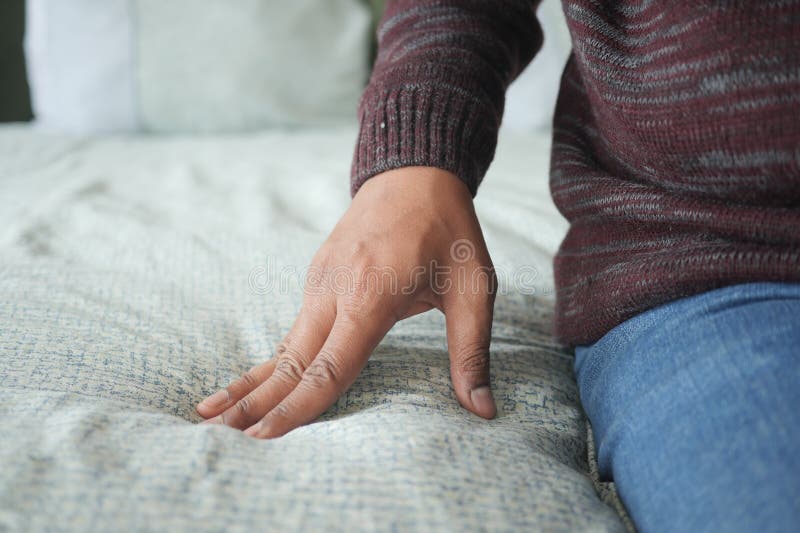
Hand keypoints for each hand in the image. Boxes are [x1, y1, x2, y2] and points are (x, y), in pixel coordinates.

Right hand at [196, 167, 496, 437]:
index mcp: (371, 297)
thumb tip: (483, 411)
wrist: (414, 173)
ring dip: (250, 382)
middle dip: (251, 402)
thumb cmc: (448, 231)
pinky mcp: (317, 277)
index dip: (296, 408)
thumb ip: (472, 351)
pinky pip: (292, 329)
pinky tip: (254, 382)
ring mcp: (319, 282)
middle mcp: (334, 292)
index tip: (263, 438)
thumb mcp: (473, 288)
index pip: (328, 368)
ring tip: (212, 414)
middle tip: (214, 437)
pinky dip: (270, 360)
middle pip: (289, 361)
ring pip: (283, 346)